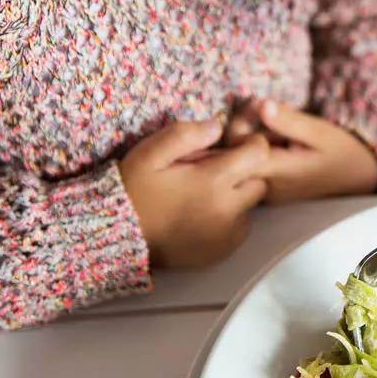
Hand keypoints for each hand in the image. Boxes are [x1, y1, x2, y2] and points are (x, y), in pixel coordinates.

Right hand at [119, 120, 269, 267]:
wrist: (117, 237)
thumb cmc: (134, 189)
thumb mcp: (152, 152)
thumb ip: (187, 135)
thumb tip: (219, 126)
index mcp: (213, 180)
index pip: (259, 153)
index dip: (251, 144)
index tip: (234, 146)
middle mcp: (227, 209)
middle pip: (259, 180)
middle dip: (243, 172)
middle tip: (213, 172)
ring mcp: (227, 233)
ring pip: (251, 205)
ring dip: (237, 197)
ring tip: (204, 195)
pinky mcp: (223, 251)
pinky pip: (240, 227)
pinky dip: (229, 219)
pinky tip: (202, 215)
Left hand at [226, 100, 376, 201]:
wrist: (361, 179)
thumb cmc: (342, 152)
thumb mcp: (319, 131)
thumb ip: (288, 121)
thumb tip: (261, 106)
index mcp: (278, 172)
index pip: (236, 149)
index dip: (239, 123)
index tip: (259, 106)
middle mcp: (267, 188)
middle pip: (231, 159)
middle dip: (240, 130)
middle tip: (262, 110)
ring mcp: (267, 194)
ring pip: (240, 165)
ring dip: (249, 140)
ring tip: (276, 126)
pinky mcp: (270, 194)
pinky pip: (251, 171)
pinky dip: (257, 152)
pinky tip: (277, 142)